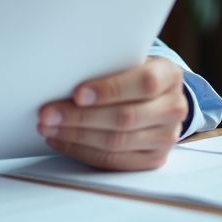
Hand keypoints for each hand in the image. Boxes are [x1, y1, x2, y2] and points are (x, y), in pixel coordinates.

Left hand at [38, 57, 188, 170]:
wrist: (157, 97)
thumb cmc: (132, 73)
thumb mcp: (128, 60)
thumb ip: (107, 66)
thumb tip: (63, 76)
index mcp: (170, 75)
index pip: (144, 83)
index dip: (109, 89)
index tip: (77, 94)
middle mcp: (174, 108)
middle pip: (125, 117)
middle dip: (80, 117)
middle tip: (48, 113)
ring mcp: (166, 137)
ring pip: (116, 142)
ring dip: (75, 136)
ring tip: (48, 127)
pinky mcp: (153, 159)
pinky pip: (113, 161)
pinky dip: (82, 151)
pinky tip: (61, 140)